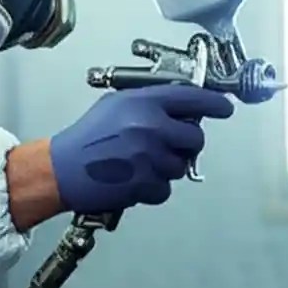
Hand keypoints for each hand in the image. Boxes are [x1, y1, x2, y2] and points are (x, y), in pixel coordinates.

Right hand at [49, 84, 233, 214]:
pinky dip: (154, 188)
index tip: (225, 108)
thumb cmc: (86, 138)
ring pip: (182, 166)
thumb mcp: (115, 105)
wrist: (62, 169)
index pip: (192, 98)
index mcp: (143, 103)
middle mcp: (150, 127)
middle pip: (195, 138)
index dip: (215, 103)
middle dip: (187, 144)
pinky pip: (167, 188)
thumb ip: (148, 103)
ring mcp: (149, 157)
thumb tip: (181, 108)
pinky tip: (134, 179)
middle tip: (169, 146)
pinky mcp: (145, 184)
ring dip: (168, 168)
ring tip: (140, 163)